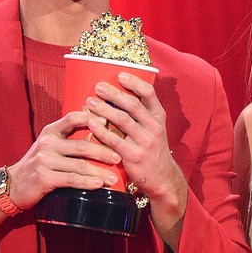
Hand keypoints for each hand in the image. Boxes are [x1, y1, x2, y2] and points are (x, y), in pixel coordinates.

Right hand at [6, 111, 123, 209]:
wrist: (13, 185)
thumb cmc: (38, 164)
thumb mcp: (49, 145)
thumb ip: (68, 137)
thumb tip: (100, 127)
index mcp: (50, 131)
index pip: (72, 118)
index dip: (91, 118)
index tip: (109, 121)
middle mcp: (47, 143)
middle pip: (82, 145)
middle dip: (103, 151)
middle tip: (119, 156)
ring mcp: (45, 161)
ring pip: (79, 165)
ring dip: (99, 172)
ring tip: (114, 177)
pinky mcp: (44, 178)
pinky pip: (71, 180)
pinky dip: (87, 182)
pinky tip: (98, 185)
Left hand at [84, 72, 187, 217]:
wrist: (162, 178)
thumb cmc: (152, 149)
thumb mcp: (155, 128)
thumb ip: (142, 113)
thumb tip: (118, 93)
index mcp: (159, 117)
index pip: (149, 93)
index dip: (134, 82)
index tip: (119, 75)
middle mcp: (154, 127)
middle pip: (132, 104)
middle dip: (113, 93)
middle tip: (97, 87)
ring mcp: (145, 142)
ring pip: (122, 120)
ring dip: (104, 109)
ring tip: (90, 102)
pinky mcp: (133, 156)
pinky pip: (114, 140)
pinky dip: (101, 131)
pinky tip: (91, 124)